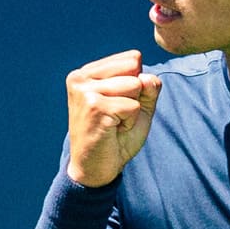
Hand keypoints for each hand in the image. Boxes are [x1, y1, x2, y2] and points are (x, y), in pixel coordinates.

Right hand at [65, 50, 160, 186]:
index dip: (137, 86)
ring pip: (135, 86)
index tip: (119, 106)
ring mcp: (85, 90)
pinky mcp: (94, 106)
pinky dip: (129, 122)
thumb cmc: (115, 137)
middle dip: (135, 97)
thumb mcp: (138, 107)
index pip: (132, 59)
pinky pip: (132, 106)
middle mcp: (81, 76)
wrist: (95, 169)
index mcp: (88, 72)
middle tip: (117, 117)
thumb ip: (148, 88)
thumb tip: (148, 78)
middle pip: (135, 69)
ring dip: (132, 110)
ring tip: (114, 124)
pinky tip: (112, 131)